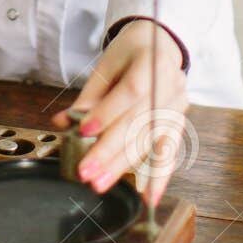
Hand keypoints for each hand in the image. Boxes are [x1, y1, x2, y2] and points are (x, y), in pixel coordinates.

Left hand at [50, 19, 190, 207]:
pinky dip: (159, 177)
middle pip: (140, 122)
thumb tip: (63, 123)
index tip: (82, 132)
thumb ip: (89, 96)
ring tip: (100, 183)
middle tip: (85, 171)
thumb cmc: (129, 54)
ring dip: (124, 166)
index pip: (131, 91)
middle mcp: (171, 85)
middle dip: (109, 150)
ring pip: (150, 141)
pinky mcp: (179, 123)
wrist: (160, 43)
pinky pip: (169, 152)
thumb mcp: (107, 65)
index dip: (107, 113)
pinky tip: (149, 198)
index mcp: (152, 61)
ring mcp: (178, 106)